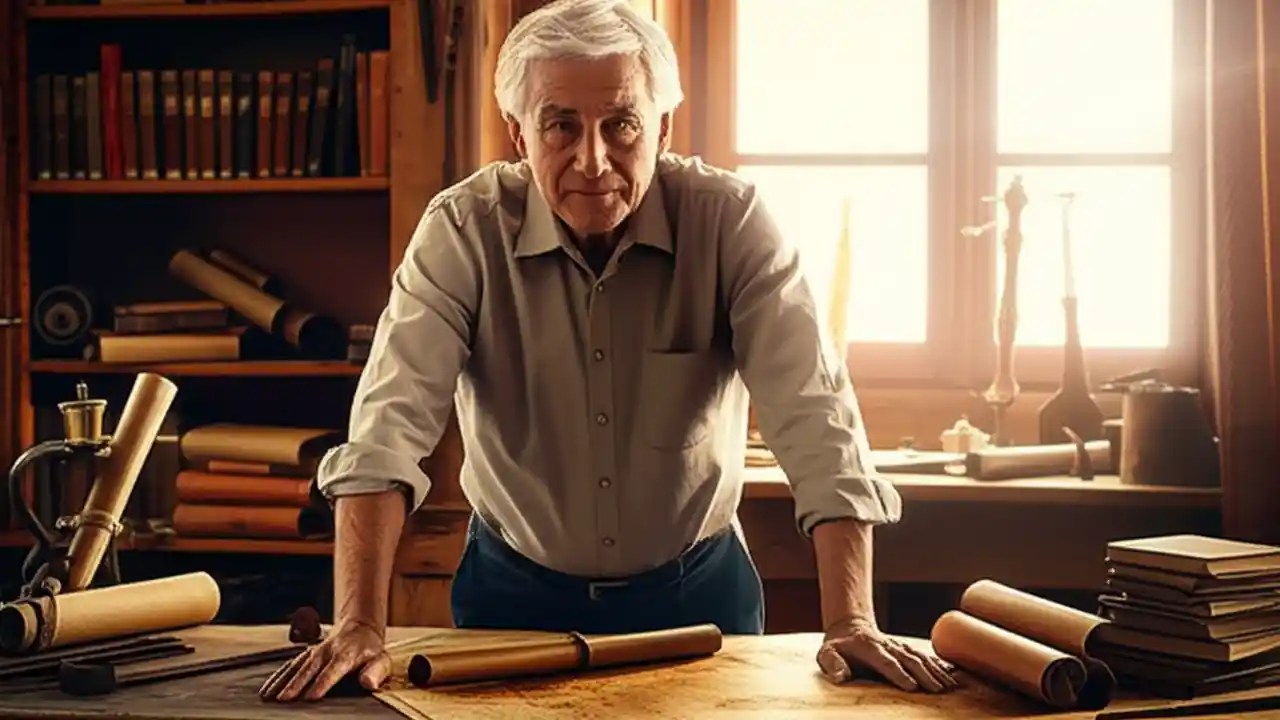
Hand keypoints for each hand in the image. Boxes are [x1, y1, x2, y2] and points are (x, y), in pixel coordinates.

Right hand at [258, 618, 390, 701]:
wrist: (360, 628)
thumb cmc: (371, 651)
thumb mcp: (381, 660)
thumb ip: (376, 672)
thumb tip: (368, 683)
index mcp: (347, 654)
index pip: (333, 670)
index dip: (322, 683)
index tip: (312, 697)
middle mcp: (327, 651)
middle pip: (309, 669)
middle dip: (296, 684)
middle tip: (283, 700)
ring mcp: (314, 652)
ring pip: (295, 666)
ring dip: (282, 681)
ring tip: (268, 696)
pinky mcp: (306, 654)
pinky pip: (289, 665)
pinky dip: (277, 676)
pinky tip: (267, 689)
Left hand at [815, 616, 958, 692]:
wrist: (849, 627)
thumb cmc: (837, 646)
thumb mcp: (826, 654)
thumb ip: (833, 664)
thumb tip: (841, 677)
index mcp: (869, 648)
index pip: (886, 662)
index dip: (899, 674)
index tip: (912, 687)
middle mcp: (887, 646)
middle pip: (909, 660)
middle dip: (924, 675)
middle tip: (938, 690)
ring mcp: (898, 646)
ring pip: (920, 657)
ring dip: (935, 671)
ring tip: (949, 685)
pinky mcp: (905, 649)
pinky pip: (925, 656)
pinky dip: (939, 665)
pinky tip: (952, 676)